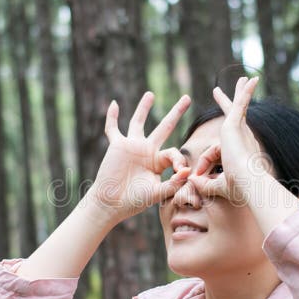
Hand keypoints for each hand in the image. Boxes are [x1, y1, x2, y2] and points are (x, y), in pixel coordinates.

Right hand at [86, 92, 191, 223]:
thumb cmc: (134, 201)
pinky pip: (113, 129)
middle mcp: (147, 150)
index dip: (179, 160)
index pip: (174, 152)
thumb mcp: (157, 193)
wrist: (111, 204)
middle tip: (187, 98)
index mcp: (158, 162)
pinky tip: (114, 104)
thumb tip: (187, 171)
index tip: (181, 171)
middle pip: (164, 126)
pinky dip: (112, 117)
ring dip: (144, 108)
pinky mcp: (117, 146)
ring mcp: (132, 146)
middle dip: (176, 112)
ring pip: (139, 122)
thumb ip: (173, 183)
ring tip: (151, 94)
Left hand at [190, 77, 270, 203]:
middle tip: (235, 92)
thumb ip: (206, 184)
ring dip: (241, 93)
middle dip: (234, 103)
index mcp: (237, 151)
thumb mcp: (218, 186)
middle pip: (236, 116)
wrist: (249, 184)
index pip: (216, 151)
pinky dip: (246, 93)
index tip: (198, 175)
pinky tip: (251, 81)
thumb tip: (192, 181)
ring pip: (239, 107)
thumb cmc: (238, 190)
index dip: (204, 164)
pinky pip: (241, 104)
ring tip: (243, 79)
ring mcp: (240, 131)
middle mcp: (242, 139)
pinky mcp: (236, 125)